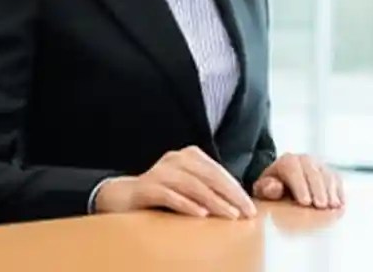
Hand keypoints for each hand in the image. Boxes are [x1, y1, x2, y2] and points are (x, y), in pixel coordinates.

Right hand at [94, 145, 257, 218]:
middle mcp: (175, 159)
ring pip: (192, 186)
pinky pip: (169, 195)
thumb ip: (208, 187)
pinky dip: (186, 204)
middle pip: (208, 177)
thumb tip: (238, 201)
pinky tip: (200, 215)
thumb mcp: (187, 185)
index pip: (218, 172)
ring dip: (213, 201)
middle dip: (230, 196)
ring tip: (229, 216)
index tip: (250, 207)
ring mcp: (160, 172)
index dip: (235, 189)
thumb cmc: (162, 192)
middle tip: (245, 213)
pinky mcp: (146, 187)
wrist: (122, 196)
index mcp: (189, 156)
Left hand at [252, 153, 343, 209]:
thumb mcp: (264, 189)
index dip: (300, 185)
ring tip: (332, 206)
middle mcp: (304, 159)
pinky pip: (337, 178)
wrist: (283, 183)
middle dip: (318, 189)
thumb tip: (274, 187)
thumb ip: (266, 188)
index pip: (293, 169)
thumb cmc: (273, 189)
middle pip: (313, 171)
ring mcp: (319, 165)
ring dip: (331, 191)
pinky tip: (340, 204)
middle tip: (321, 206)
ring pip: (327, 174)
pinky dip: (339, 191)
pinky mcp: (330, 172)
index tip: (305, 202)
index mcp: (286, 161)